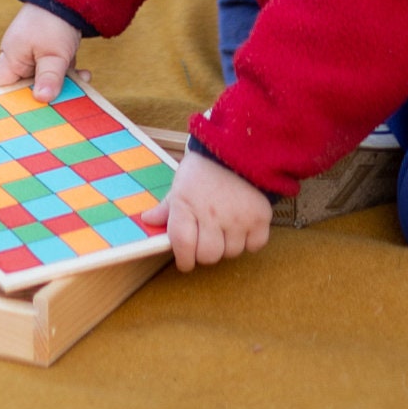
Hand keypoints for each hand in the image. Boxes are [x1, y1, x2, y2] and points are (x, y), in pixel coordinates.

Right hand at [0, 3, 79, 102]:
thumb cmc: (53, 20)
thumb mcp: (54, 53)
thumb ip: (49, 77)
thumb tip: (42, 99)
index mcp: (10, 58)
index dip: (5, 103)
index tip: (23, 115)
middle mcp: (18, 59)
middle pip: (22, 90)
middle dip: (42, 98)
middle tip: (59, 104)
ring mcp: (33, 57)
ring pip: (42, 83)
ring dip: (61, 86)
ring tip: (80, 85)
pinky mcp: (48, 54)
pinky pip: (54, 73)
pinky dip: (68, 76)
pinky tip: (83, 75)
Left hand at [140, 148, 272, 271]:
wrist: (239, 147)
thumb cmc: (204, 168)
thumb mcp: (180, 183)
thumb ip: (165, 207)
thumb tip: (147, 221)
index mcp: (186, 204)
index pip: (183, 246)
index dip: (184, 260)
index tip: (185, 261)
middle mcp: (211, 213)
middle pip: (208, 256)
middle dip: (205, 251)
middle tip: (207, 237)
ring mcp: (237, 217)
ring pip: (231, 253)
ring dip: (228, 244)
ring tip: (226, 224)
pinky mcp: (260, 217)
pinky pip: (255, 245)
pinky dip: (250, 239)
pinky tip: (244, 223)